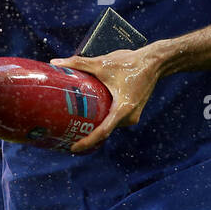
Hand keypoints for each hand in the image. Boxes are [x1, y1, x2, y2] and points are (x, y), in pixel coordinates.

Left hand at [50, 45, 167, 152]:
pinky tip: (92, 114)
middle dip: (87, 133)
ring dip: (96, 125)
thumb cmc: (131, 63)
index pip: (102, 132)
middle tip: (68, 134)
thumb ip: (78, 63)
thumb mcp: (102, 63)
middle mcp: (129, 117)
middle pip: (105, 129)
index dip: (87, 141)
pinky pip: (115, 119)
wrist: (155, 62)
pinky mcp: (133, 111)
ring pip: (110, 124)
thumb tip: (55, 62)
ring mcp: (133, 116)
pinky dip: (104, 118)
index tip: (73, 147)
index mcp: (123, 109)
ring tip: (77, 125)